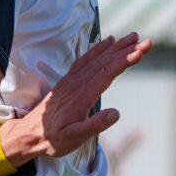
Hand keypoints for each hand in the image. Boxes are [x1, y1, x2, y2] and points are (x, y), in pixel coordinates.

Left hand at [0, 32, 151, 163]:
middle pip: (105, 62)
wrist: (29, 133)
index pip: (106, 74)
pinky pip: (85, 60)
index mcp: (82, 96)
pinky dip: (98, 49)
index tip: (140, 52)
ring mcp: (72, 80)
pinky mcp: (69, 81)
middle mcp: (77, 84)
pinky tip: (107, 42)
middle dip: (126, 50)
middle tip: (147, 41)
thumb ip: (94, 125)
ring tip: (133, 37)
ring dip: (116, 47)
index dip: (123, 62)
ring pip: (97, 58)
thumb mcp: (74, 138)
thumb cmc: (53, 139)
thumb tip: (115, 113)